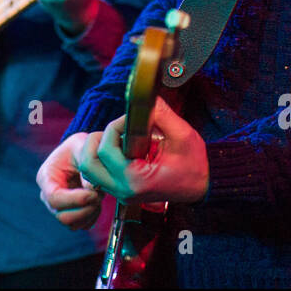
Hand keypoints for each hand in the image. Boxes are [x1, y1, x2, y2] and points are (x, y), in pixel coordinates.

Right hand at [37, 133, 104, 229]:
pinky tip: (96, 202)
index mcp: (46, 177)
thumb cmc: (79, 147)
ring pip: (72, 224)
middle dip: (84, 209)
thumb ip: (86, 165)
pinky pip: (81, 225)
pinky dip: (92, 217)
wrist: (81, 153)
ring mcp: (58, 207)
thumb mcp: (81, 146)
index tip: (93, 194)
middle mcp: (47, 196)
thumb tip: (91, 189)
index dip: (75, 200)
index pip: (54, 198)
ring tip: (99, 196)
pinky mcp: (70, 213)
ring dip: (89, 214)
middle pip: (62, 216)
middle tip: (98, 196)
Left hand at [74, 97, 209, 203]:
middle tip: (115, 130)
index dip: (114, 127)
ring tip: (118, 138)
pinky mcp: (122, 192)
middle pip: (88, 164)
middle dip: (97, 141)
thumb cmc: (194, 165)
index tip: (128, 119)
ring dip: (98, 150)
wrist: (202, 187)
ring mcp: (121, 194)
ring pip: (90, 170)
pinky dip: (104, 158)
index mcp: (136, 179)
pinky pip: (100, 174)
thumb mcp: (183, 135)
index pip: (106, 150)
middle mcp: (124, 191)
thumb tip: (146, 96)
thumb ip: (162, 114)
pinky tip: (123, 148)